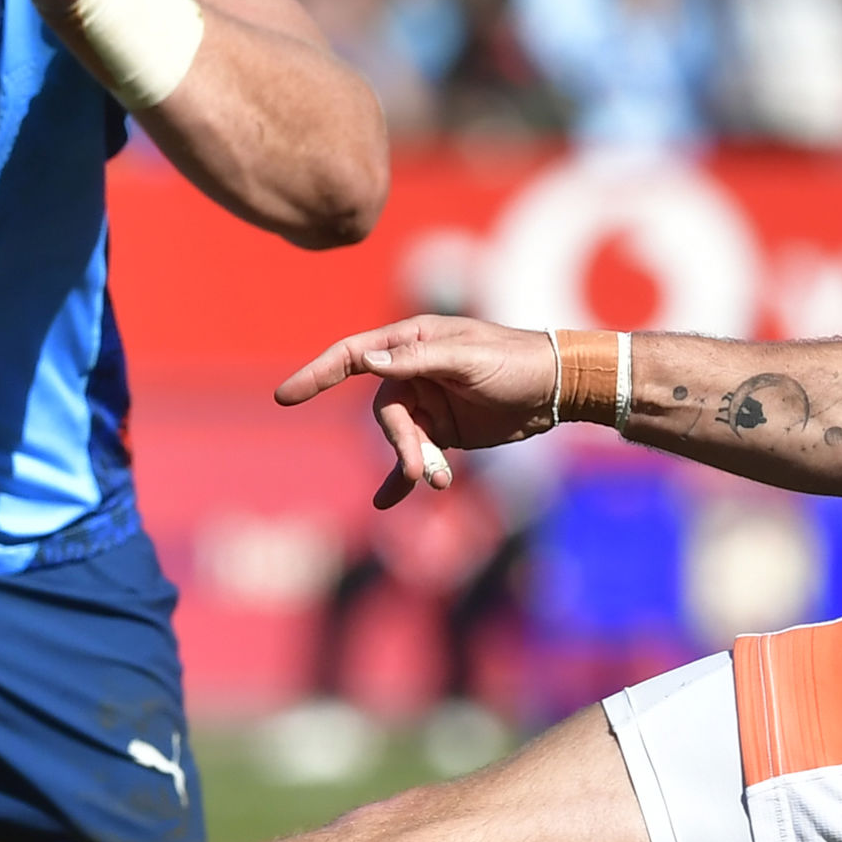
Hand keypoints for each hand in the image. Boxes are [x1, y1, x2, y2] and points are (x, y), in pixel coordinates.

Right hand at [280, 316, 560, 504]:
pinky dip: (404, 478)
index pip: (352, 356)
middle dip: (400, 444)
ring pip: (401, 440)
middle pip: (385, 413)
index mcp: (411, 341)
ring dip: (414, 463)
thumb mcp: (468, 358)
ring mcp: (427, 404)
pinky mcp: (444, 432)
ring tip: (437, 482)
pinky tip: (389, 501)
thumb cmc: (514, 360)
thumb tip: (367, 360)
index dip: (317, 374)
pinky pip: (415, 457)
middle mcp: (412, 371)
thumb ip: (418, 360)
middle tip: (419, 471)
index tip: (285, 396)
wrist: (556, 388)